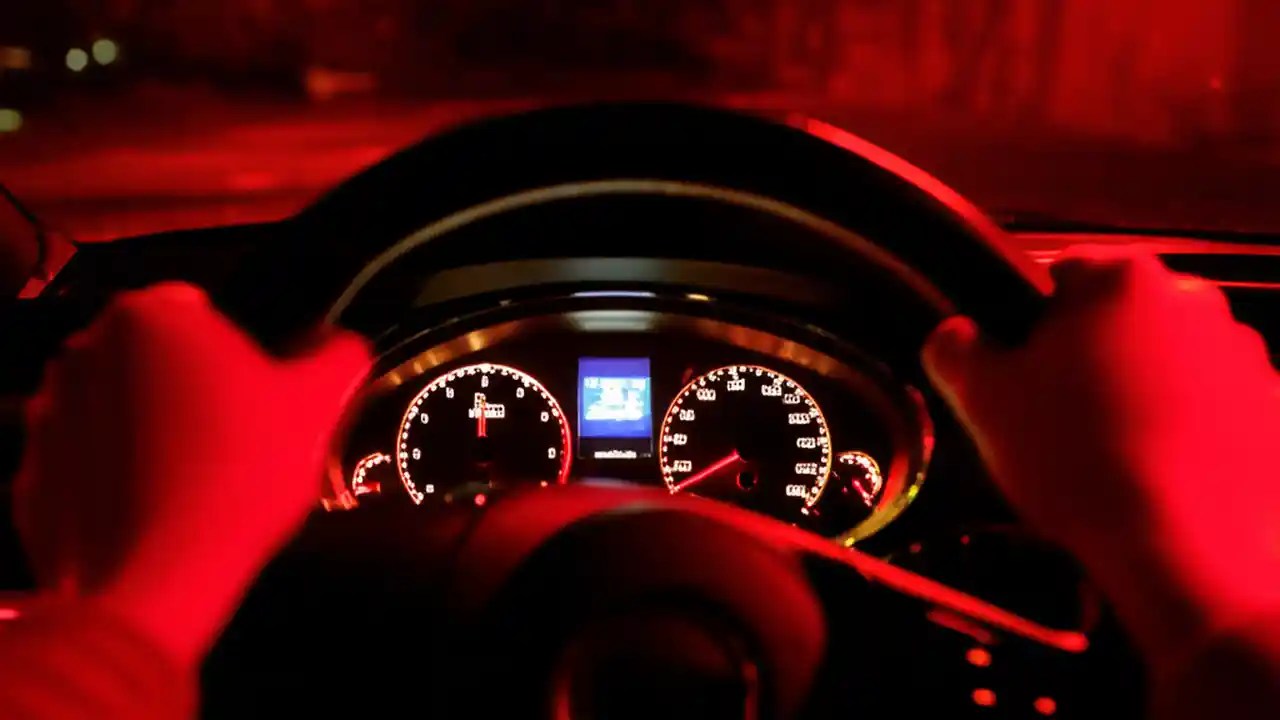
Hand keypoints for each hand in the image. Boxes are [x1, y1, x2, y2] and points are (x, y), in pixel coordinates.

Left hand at [16, 283, 369, 666]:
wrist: (155, 582)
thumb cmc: (239, 478)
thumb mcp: (317, 407)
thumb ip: (339, 355)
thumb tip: (339, 344)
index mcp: (150, 316)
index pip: (205, 311)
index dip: (240, 356)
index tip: (258, 401)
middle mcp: (85, 351)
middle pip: (157, 358)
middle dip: (191, 389)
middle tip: (235, 442)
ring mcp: (49, 414)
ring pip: (121, 408)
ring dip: (154, 430)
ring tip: (197, 481)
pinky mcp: (32, 474)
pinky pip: (89, 463)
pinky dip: (117, 477)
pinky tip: (158, 507)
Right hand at [922, 249, 1279, 663]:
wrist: (1185, 552)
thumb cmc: (1077, 460)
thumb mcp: (983, 401)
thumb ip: (955, 348)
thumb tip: (955, 333)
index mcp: (1123, 278)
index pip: (1056, 277)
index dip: (1026, 328)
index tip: (1018, 381)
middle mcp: (1196, 300)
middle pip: (1116, 320)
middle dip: (1087, 359)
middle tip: (1056, 423)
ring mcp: (1246, 357)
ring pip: (1165, 363)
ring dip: (1138, 393)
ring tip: (1109, 456)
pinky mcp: (1273, 413)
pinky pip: (1210, 408)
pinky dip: (1185, 430)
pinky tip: (1157, 474)